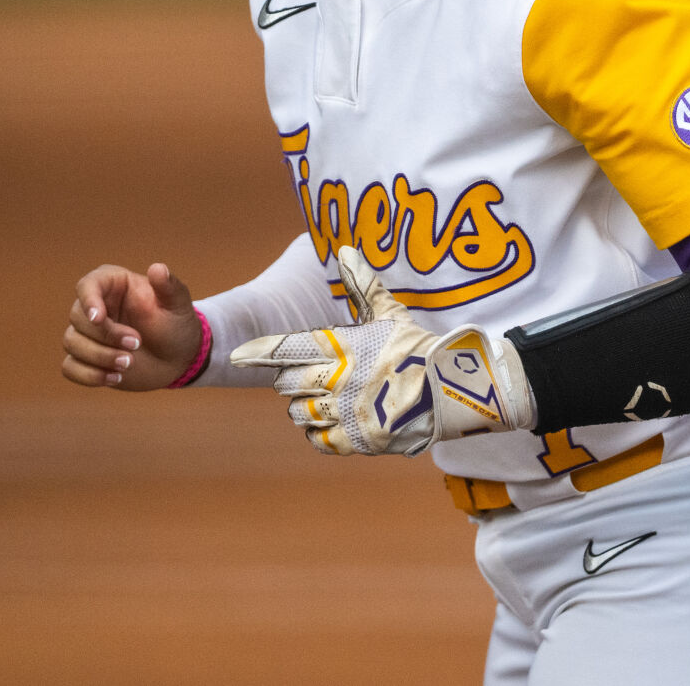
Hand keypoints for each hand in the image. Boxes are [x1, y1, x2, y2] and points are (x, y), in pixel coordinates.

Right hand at [62, 262, 200, 390]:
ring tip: (129, 363)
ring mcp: (88, 334)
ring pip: (72, 342)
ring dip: (99, 356)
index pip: (88, 285)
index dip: (89, 300)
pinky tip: (115, 378)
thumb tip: (158, 268)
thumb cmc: (175, 323)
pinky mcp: (85, 359)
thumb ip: (169, 286)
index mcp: (114, 284)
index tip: (99, 318)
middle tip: (137, 344)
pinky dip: (89, 375)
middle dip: (106, 335)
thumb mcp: (177, 303)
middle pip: (78, 317)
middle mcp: (96, 306)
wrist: (177, 357)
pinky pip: (70, 368)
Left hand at [228, 246, 534, 455]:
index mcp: (342, 347)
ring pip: (299, 413)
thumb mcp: (390, 311)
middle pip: (288, 384)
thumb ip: (362, 283)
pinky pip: (318, 440)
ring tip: (317, 397)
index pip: (287, 349)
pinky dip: (317, 432)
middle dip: (289, 380)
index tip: (237, 355)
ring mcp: (346, 413)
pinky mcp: (357, 440)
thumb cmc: (418, 346)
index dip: (259, 352)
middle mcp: (339, 380)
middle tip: (301, 375)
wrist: (452, 390)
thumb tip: (344, 249)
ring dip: (301, 406)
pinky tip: (328, 421)